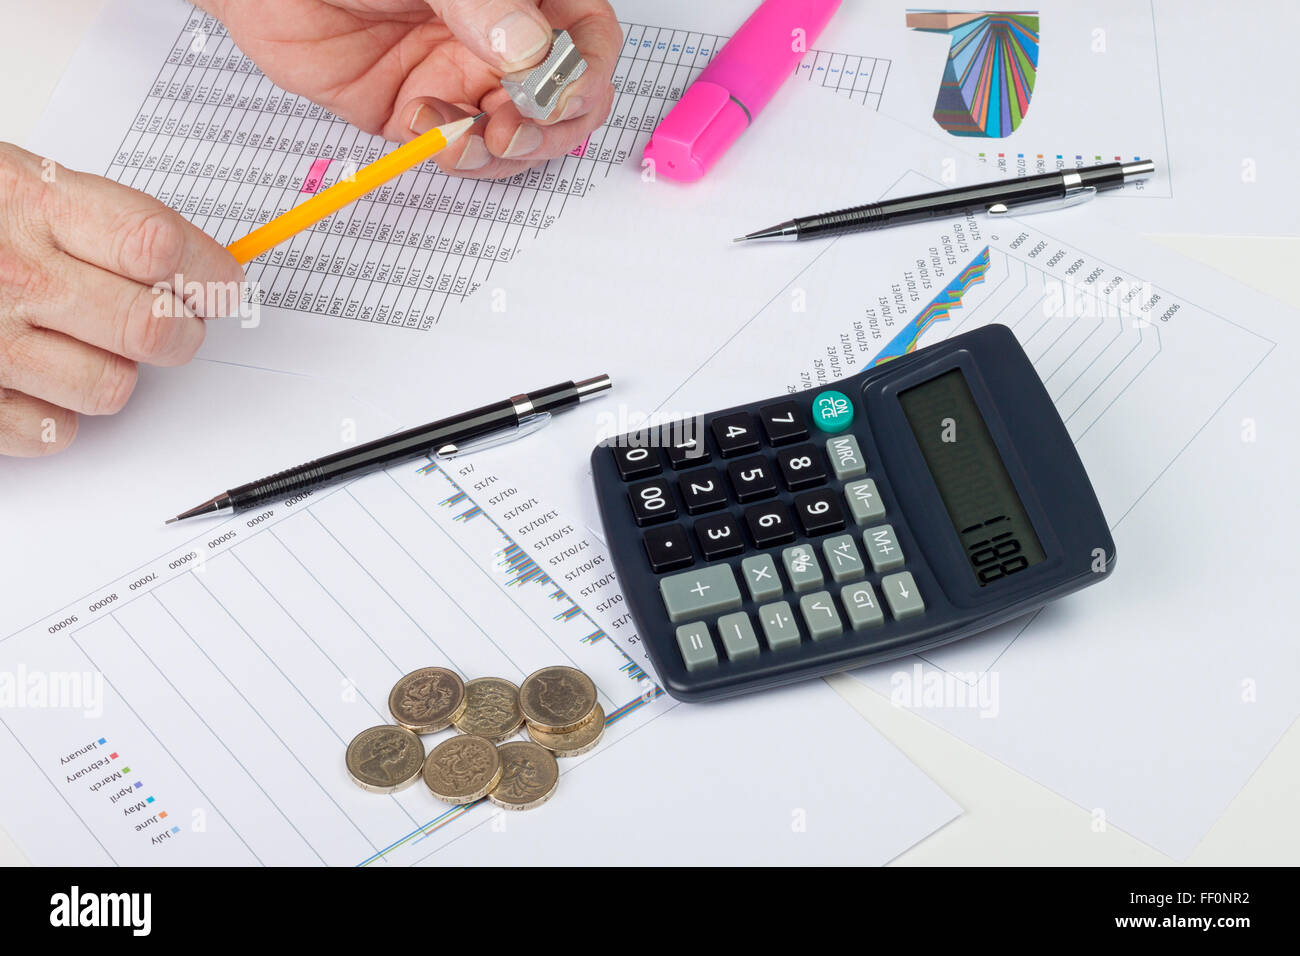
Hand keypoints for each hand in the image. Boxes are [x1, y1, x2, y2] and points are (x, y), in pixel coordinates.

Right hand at [0, 144, 242, 456]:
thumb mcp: (9, 176)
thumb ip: (94, 216)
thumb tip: (187, 259)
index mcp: (29, 202)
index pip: (158, 245)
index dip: (209, 272)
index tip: (221, 284)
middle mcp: (12, 273)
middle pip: (155, 328)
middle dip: (179, 331)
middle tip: (170, 323)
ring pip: (114, 389)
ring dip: (112, 374)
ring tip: (77, 344)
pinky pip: (54, 434)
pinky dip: (56, 416)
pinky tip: (33, 379)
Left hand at [202, 0, 620, 179]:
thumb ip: (485, 6)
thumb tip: (533, 53)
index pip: (588, 38)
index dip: (585, 75)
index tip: (555, 96)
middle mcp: (500, 35)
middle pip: (561, 100)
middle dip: (545, 129)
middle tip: (511, 134)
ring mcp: (461, 74)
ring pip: (514, 135)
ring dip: (499, 151)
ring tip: (463, 140)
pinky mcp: (419, 111)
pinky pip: (457, 149)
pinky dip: (452, 153)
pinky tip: (424, 123)